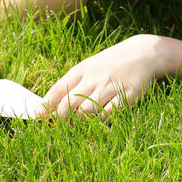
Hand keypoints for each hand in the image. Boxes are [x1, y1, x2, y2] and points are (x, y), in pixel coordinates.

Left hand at [36, 34, 165, 122]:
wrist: (143, 52)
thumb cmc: (111, 64)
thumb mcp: (89, 68)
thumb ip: (70, 85)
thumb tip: (47, 106)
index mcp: (82, 70)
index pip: (58, 90)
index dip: (46, 105)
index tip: (37, 117)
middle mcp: (94, 78)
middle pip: (69, 104)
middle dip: (60, 119)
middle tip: (57, 129)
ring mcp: (110, 87)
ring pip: (86, 111)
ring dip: (78, 123)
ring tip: (76, 129)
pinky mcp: (127, 95)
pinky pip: (109, 113)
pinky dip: (100, 121)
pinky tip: (99, 123)